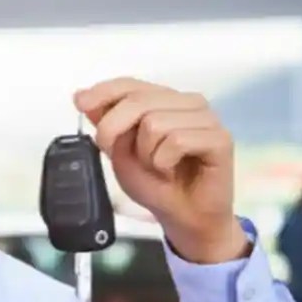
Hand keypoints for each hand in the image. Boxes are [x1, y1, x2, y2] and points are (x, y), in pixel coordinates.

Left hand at [75, 77, 248, 263]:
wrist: (182, 217)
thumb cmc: (155, 184)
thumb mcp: (119, 153)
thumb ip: (106, 123)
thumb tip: (81, 95)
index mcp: (164, 101)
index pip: (130, 84)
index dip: (103, 91)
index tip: (81, 103)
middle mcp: (187, 102)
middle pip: (138, 101)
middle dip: (117, 130)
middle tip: (127, 157)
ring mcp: (206, 118)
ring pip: (155, 122)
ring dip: (146, 154)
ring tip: (158, 167)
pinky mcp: (220, 138)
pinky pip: (177, 141)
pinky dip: (164, 161)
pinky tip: (172, 171)